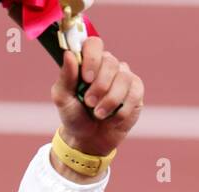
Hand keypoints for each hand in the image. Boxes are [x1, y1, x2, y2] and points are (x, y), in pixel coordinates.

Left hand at [51, 37, 142, 160]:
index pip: (94, 44)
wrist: (89, 139)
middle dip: (99, 86)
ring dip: (110, 100)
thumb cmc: (74, 115)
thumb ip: (65, 76)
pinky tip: (113, 118)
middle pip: (110, 63)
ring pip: (123, 79)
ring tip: (98, 114)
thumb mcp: (63, 98)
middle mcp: (107, 65)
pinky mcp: (135, 92)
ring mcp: (123, 77)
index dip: (92, 58)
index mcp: (88, 61)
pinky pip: (134, 93)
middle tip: (89, 103)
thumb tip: (69, 54)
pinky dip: (122, 109)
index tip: (86, 78)